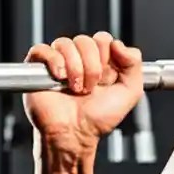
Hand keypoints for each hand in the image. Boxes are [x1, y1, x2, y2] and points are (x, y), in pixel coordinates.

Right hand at [22, 32, 143, 149]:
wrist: (75, 134)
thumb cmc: (98, 119)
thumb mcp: (130, 93)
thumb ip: (134, 65)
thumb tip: (119, 44)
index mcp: (100, 62)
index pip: (103, 39)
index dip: (107, 54)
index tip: (107, 76)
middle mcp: (79, 60)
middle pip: (85, 40)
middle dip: (92, 66)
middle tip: (91, 87)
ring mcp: (59, 62)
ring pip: (65, 43)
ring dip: (75, 68)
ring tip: (76, 89)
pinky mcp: (38, 68)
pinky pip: (42, 49)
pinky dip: (54, 61)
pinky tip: (60, 78)